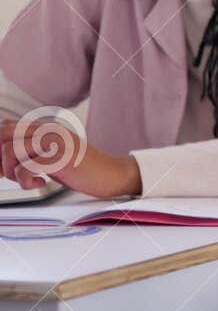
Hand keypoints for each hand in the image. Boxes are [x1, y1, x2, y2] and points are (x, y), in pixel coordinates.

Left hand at [0, 118, 141, 197]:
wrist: (113, 174)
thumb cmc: (84, 168)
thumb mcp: (54, 153)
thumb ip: (33, 149)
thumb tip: (3, 159)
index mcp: (46, 128)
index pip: (6, 126)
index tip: (4, 167)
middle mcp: (49, 130)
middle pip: (3, 135)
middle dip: (0, 160)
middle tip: (10, 175)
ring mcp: (55, 142)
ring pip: (11, 151)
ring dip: (12, 172)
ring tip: (28, 180)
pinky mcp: (60, 159)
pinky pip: (26, 168)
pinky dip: (26, 182)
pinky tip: (41, 183)